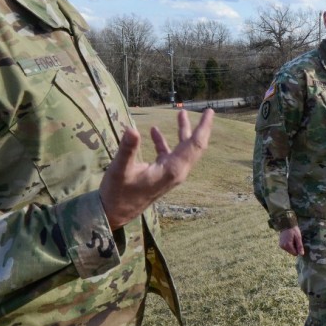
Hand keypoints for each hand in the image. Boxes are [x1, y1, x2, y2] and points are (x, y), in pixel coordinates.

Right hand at [100, 109, 213, 228]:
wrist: (115, 214)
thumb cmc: (117, 193)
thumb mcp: (120, 170)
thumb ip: (127, 149)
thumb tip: (132, 129)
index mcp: (172, 169)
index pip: (195, 144)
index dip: (203, 127)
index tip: (210, 112)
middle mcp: (176, 172)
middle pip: (194, 147)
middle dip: (200, 128)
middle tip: (208, 111)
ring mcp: (170, 174)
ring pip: (182, 150)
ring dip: (182, 132)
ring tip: (181, 114)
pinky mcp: (161, 175)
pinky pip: (168, 155)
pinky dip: (164, 143)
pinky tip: (153, 131)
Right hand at [279, 226, 303, 255]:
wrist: (286, 224)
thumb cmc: (293, 230)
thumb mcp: (298, 237)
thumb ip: (300, 246)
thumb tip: (301, 254)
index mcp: (288, 245)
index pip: (295, 253)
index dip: (298, 249)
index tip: (298, 242)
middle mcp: (283, 247)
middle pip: (292, 252)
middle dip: (295, 247)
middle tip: (295, 240)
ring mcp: (281, 246)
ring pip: (289, 250)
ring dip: (292, 246)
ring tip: (292, 239)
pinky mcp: (280, 244)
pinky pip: (287, 248)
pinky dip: (289, 245)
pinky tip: (289, 239)